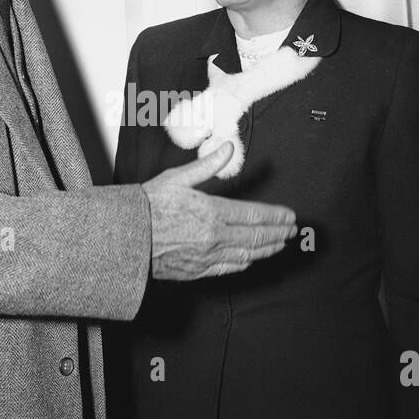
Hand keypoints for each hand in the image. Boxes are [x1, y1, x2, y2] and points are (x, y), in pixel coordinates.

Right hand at [143, 142, 297, 280]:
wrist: (125, 237)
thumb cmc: (147, 206)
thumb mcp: (177, 178)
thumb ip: (207, 166)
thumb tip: (228, 148)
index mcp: (212, 212)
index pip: (254, 215)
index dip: (276, 216)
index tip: (290, 215)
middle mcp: (214, 237)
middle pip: (257, 236)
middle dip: (278, 232)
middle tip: (293, 230)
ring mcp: (207, 256)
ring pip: (247, 254)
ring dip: (268, 248)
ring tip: (281, 244)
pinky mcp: (198, 270)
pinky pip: (229, 267)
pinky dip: (245, 262)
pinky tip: (252, 258)